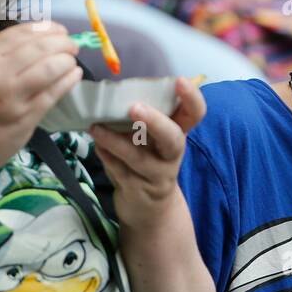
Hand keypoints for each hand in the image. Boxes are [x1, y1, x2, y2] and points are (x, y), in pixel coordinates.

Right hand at [0, 21, 80, 174]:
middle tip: (72, 46)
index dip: (47, 28)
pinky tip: (74, 76)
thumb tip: (42, 40)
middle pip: (40, 47)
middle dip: (63, 43)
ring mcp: (12, 95)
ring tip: (72, 61)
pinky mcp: (26, 116)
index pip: (22, 32)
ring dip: (67, 61)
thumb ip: (4, 56)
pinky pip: (54, 93)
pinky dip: (69, 81)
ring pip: (50, 68)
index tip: (60, 30)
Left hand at [89, 77, 206, 228]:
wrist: (150, 210)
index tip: (180, 81)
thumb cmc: (149, 161)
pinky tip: (96, 145)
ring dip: (116, 141)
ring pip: (139, 158)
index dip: (192, 98)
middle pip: (173, 138)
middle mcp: (171, 154)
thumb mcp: (153, 139)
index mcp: (178, 133)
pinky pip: (119, 171)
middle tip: (134, 108)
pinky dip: (106, 156)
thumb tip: (117, 89)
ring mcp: (156, 175)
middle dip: (155, 122)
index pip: (195, 114)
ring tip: (96, 128)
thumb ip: (143, 117)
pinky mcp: (137, 190)